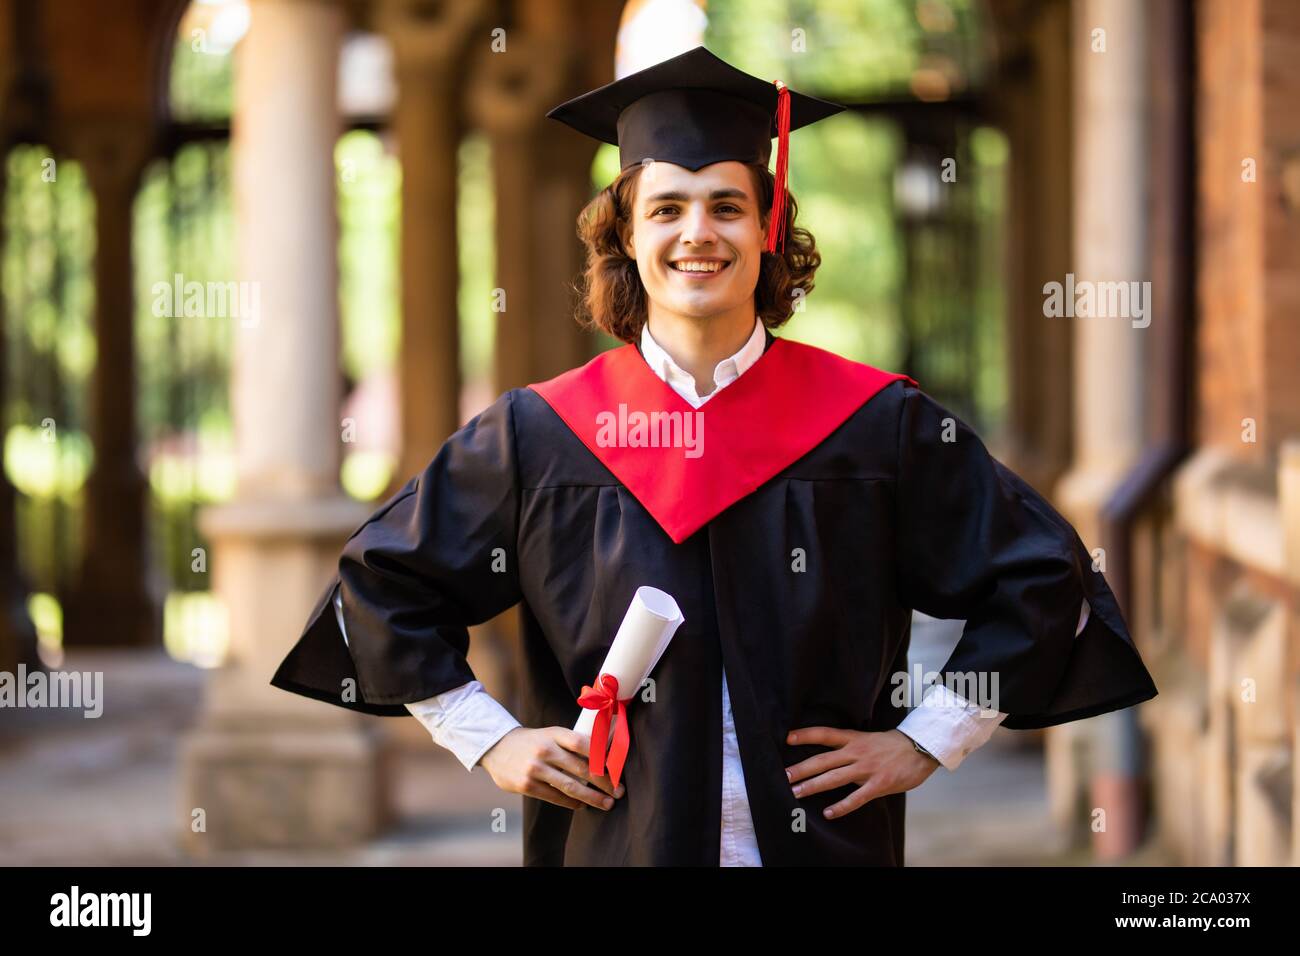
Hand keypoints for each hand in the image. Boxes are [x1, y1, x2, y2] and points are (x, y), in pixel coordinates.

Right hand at [479, 726, 625, 811]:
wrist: (496, 747)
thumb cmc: (533, 742)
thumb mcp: (551, 735)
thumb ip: (572, 744)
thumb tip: (604, 757)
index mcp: (554, 734)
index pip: (583, 744)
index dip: (602, 758)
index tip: (617, 770)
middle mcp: (545, 750)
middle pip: (582, 768)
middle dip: (604, 782)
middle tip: (618, 791)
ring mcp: (535, 768)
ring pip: (571, 786)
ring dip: (592, 797)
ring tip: (606, 803)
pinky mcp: (526, 785)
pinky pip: (556, 797)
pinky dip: (572, 802)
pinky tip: (582, 805)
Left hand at [784, 727, 938, 819]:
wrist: (921, 749)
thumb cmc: (893, 746)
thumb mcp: (869, 739)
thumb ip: (850, 746)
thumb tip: (830, 756)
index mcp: (854, 739)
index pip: (825, 734)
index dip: (806, 735)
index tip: (787, 738)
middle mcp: (857, 752)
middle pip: (824, 759)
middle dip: (802, 768)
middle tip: (785, 775)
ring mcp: (867, 768)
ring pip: (834, 778)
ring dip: (813, 786)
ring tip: (796, 793)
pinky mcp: (879, 784)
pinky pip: (856, 798)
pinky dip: (842, 806)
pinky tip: (829, 813)